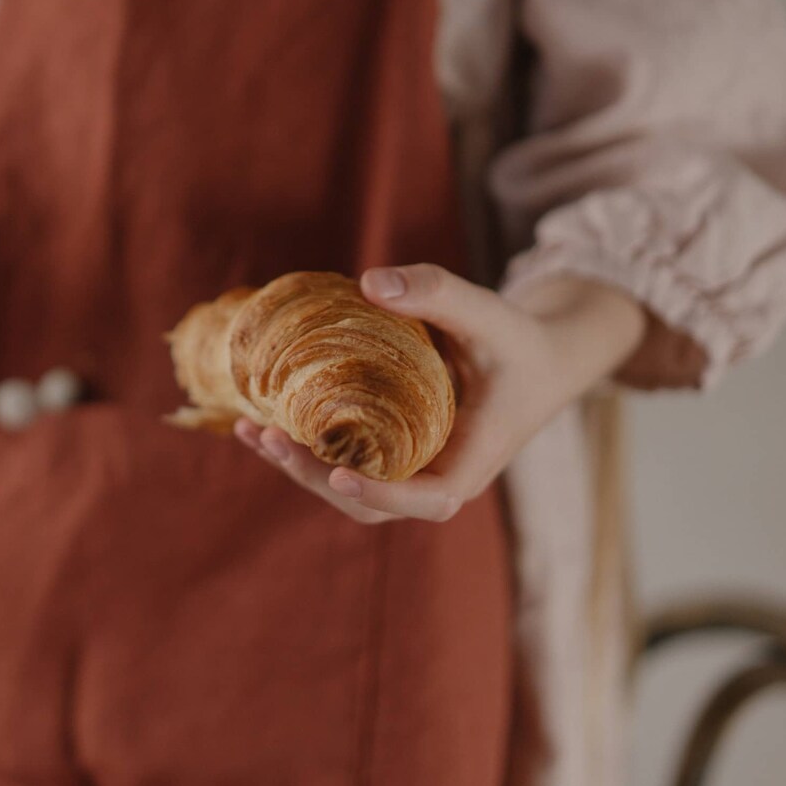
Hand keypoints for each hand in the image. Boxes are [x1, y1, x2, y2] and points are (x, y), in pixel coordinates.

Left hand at [235, 264, 644, 522]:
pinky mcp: (391, 453)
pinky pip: (345, 463)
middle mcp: (438, 475)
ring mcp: (412, 469)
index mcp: (472, 460)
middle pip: (373, 504)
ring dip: (299, 468)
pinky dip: (302, 448)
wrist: (535, 358)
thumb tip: (370, 281)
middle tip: (269, 438)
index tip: (341, 473)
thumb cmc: (516, 339)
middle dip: (316, 479)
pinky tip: (258, 421)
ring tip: (249, 430)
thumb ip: (438, 293)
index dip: (384, 493)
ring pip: (350, 489)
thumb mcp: (489, 311)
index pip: (429, 500)